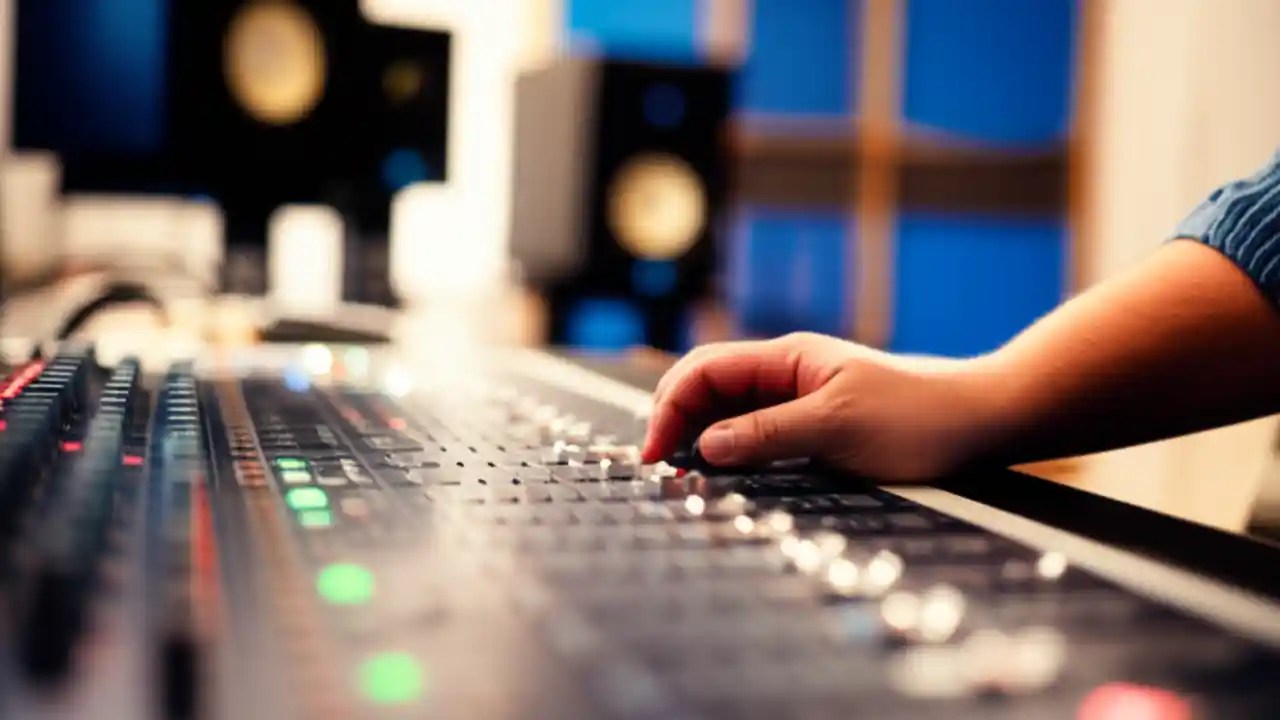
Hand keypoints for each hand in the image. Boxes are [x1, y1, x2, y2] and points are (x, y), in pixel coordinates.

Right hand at [641, 332, 1006, 479]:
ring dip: (697, 435)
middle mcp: (786, 373)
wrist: (980, 421)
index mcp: (787, 357)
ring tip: (681, 472)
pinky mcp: (812, 425)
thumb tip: (706, 444)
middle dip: (673, 419)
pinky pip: (754, 432)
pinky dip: (729, 449)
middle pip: (706, 386)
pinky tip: (722, 471)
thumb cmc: (919, 416)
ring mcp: (797, 398)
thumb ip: (767, 433)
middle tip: (660, 466)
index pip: (704, 370)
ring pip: (726, 410)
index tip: (655, 453)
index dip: (669, 407)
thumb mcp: (838, 427)